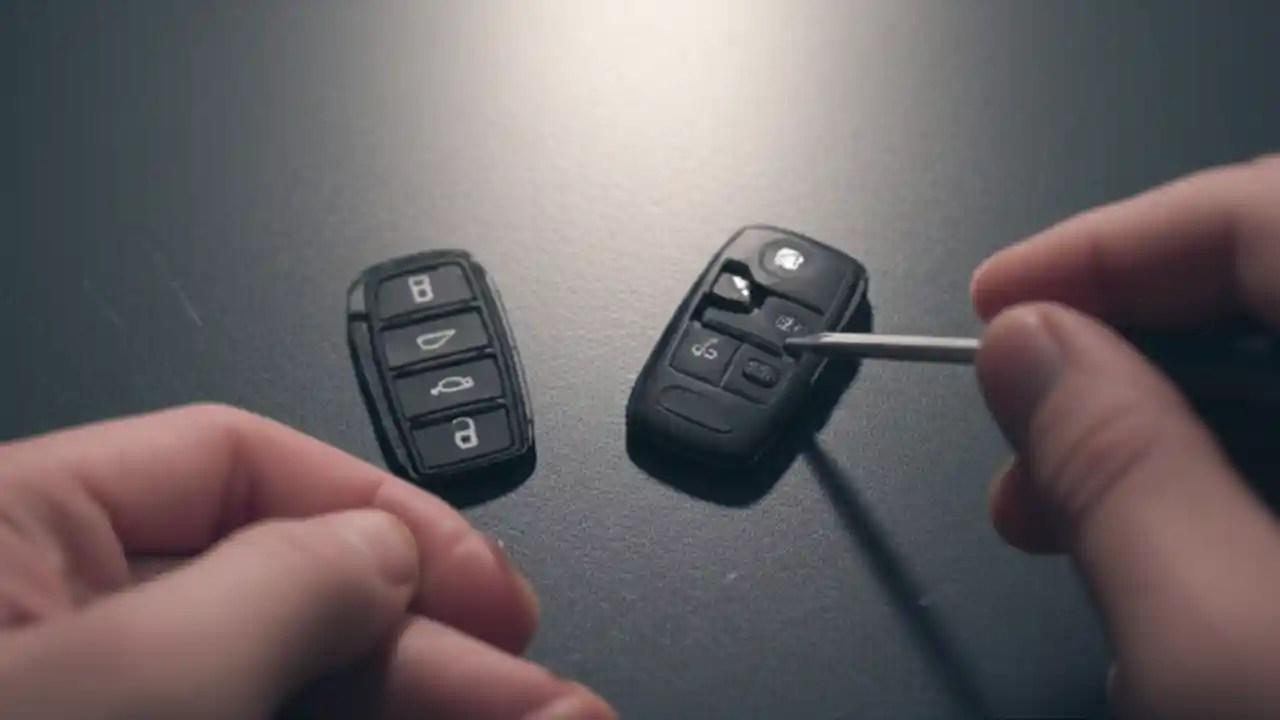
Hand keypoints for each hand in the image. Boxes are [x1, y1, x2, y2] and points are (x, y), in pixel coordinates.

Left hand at [0, 404, 613, 719]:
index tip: (490, 596)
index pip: (235, 470)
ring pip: (294, 708)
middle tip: (555, 710)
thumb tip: (386, 544)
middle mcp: (59, 631)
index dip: (382, 516)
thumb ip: (277, 582)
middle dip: (437, 657)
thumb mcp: (126, 678)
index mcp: (18, 536)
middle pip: (290, 604)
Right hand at [971, 155, 1279, 718]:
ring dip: (1180, 446)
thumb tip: (1030, 347)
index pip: (1279, 215)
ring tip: (1081, 534)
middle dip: (1131, 359)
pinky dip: (1247, 507)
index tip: (1002, 299)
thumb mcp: (1227, 656)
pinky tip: (1192, 582)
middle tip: (1022, 444)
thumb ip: (1116, 472)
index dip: (1117, 243)